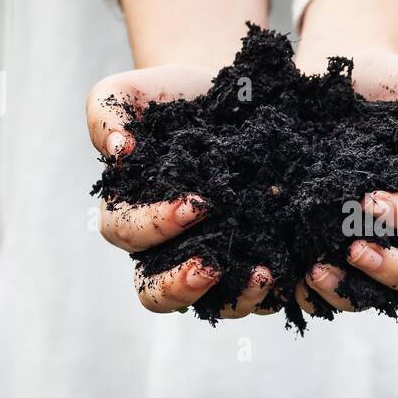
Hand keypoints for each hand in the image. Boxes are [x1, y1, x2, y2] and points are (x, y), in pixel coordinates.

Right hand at [86, 64, 277, 316]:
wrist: (231, 97)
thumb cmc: (173, 99)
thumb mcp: (133, 93)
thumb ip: (107, 114)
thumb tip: (118, 150)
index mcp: (129, 214)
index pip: (127, 235)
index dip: (154, 227)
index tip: (194, 205)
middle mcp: (167, 250)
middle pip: (157, 292)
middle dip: (181, 284)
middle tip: (211, 265)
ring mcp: (212, 260)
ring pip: (213, 304)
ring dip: (235, 297)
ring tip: (264, 273)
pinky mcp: (253, 263)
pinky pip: (259, 295)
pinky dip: (274, 291)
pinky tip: (290, 271)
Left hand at [291, 40, 397, 315]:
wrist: (337, 79)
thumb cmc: (393, 81)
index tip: (369, 202)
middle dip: (391, 270)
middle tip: (352, 251)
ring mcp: (375, 246)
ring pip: (377, 293)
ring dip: (348, 291)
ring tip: (313, 272)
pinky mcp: (333, 250)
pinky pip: (332, 287)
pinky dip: (314, 291)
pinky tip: (291, 276)